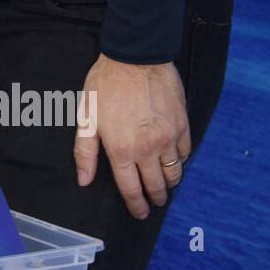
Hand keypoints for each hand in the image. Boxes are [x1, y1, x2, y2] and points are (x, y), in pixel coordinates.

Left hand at [74, 54, 190, 218]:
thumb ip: (85, 152)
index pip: (131, 189)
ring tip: (165, 183)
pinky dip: (181, 159)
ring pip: (175, 172)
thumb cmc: (106, 84)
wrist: (135, 57)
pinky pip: (185, 151)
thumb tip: (84, 180)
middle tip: (154, 202)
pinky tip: (174, 158)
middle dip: (156, 198)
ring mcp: (169, 138)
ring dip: (170, 182)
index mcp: (122, 150)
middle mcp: (148, 149)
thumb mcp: (86, 117)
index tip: (139, 213)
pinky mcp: (182, 125)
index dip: (136, 205)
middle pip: (157, 185)